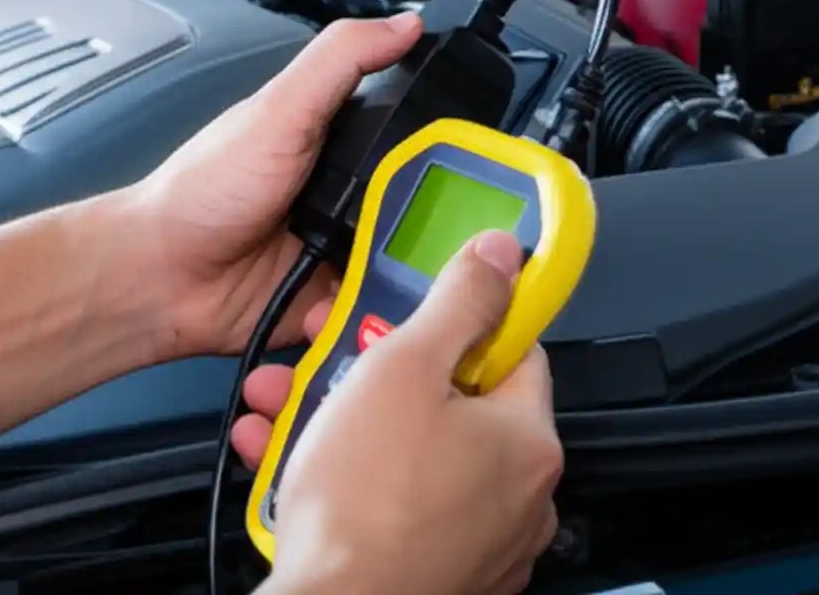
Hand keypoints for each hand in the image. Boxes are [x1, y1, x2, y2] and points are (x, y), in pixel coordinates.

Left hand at [131, 13, 422, 359]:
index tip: (474, 156)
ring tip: (412, 271)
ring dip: (411, 270)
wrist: (161, 276)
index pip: (413, 136)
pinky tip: (375, 305)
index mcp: (337, 142)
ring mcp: (341, 251)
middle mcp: (345, 196)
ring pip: (408, 261)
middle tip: (446, 229)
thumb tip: (405, 23)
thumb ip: (340, 60)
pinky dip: (381, 311)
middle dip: (435, 221)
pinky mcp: (333, 301)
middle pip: (422, 205)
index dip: (444, 144)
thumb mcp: (279, 109)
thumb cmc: (204, 188)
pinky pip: (378, 310)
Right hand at [241, 231, 562, 594]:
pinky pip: (398, 506)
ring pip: (415, 457)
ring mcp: (479, 542)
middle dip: (380, 380)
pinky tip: (301, 473)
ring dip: (354, 431)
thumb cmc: (364, 504)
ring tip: (293, 419)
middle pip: (453, 406)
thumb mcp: (402, 367)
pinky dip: (355, 485)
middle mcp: (517, 496)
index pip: (510, 351)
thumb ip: (457, 303)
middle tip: (334, 371)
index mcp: (526, 439)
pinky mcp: (437, 572)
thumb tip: (502, 256)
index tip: (414, 320)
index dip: (455, 325)